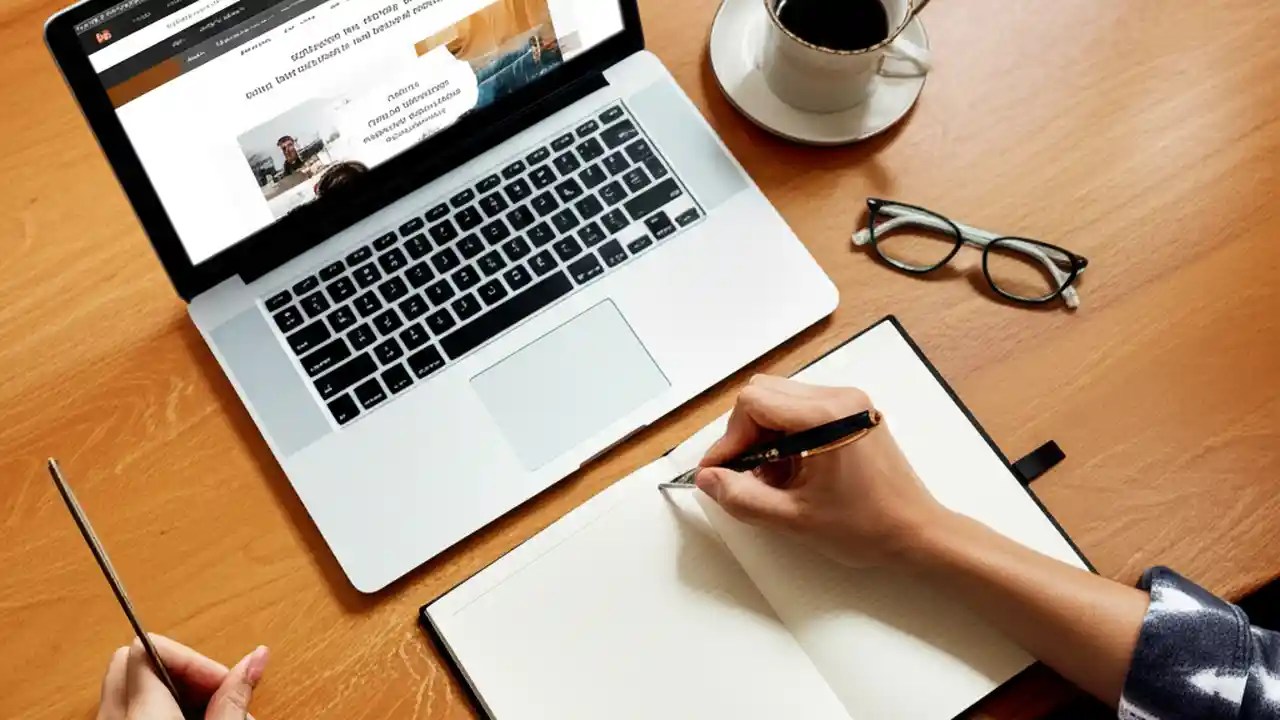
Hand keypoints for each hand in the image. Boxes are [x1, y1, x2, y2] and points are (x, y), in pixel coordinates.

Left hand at [97, 635, 268, 719]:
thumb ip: (234, 698)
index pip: (148, 647)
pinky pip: (126, 708)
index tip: (223, 682)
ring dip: (170, 689)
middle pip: (130, 660)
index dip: (193, 659)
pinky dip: (157, 707)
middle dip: (177, 668)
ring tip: (207, 714)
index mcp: (139, 712)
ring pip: (128, 684)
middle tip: (211, 695)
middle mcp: (113, 718)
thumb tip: (258, 656)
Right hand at [696, 375, 946, 566]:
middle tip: (744, 474)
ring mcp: (849, 403)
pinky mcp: (854, 414)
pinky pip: (803, 410)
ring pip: (781, 401)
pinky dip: (786, 436)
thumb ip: (742, 497)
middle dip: (745, 434)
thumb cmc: (867, 527)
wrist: (916, 533)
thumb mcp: (794, 518)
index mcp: (826, 416)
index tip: (721, 471)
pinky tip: (792, 471)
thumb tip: (708, 479)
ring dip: (765, 436)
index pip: (753, 403)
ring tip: (772, 478)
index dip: (729, 438)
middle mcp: (839, 399)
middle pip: (765, 394)